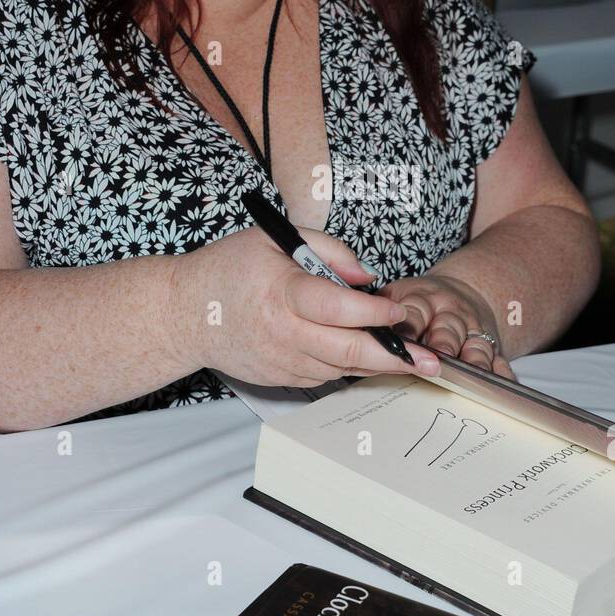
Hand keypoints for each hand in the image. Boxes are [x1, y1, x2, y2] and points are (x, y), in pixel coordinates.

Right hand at [174, 226, 441, 387]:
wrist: (184, 315)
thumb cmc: (228, 270)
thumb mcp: (274, 238)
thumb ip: (328, 250)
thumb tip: (368, 277)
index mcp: (282, 293)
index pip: (336, 307)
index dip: (373, 312)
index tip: (398, 310)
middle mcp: (284, 333)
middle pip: (348, 350)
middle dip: (394, 357)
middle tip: (430, 361)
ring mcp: (283, 360)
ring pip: (343, 367)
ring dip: (379, 365)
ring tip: (414, 361)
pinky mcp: (282, 377)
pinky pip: (327, 374)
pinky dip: (352, 367)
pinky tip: (375, 359)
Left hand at [377, 271, 516, 379]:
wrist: (459, 295)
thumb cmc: (419, 303)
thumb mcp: (396, 297)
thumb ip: (378, 315)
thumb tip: (354, 334)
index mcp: (422, 300)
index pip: (413, 311)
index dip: (408, 323)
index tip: (402, 337)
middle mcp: (450, 314)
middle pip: (447, 330)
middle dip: (443, 344)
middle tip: (438, 359)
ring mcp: (473, 331)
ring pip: (476, 346)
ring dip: (473, 360)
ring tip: (472, 374)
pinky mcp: (492, 347)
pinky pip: (500, 362)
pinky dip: (502, 376)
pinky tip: (503, 386)